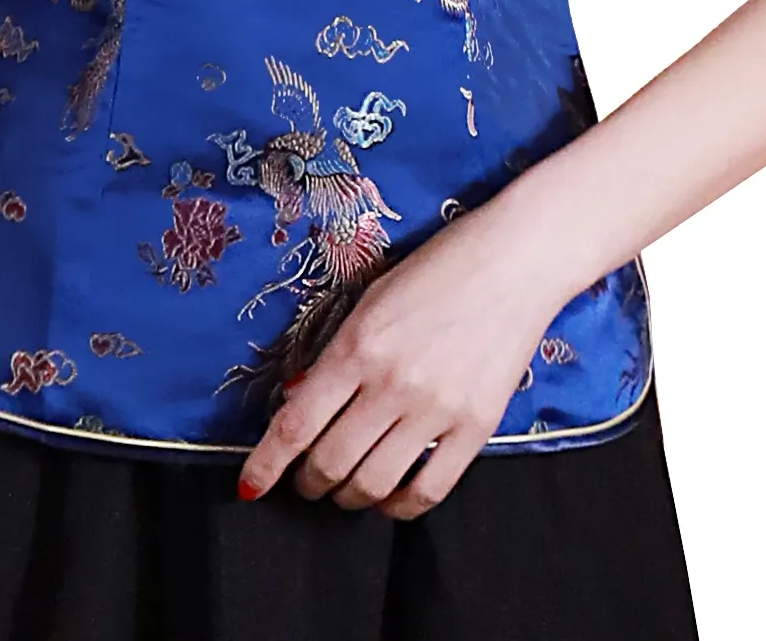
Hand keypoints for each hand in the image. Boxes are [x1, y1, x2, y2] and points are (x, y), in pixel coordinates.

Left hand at [235, 195, 561, 517]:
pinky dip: (400, 506)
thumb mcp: (372, 299)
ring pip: (373, 484)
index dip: (266, 464)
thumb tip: (305, 403)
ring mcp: (437, 409)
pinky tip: (390, 497)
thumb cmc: (439, 267)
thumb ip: (339, 353)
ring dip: (348, 496)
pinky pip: (429, 491)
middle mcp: (392, 383)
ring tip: (345, 488)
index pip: (297, 423)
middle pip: (331, 462)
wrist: (515, 259)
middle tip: (307, 479)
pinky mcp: (477, 428)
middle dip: (308, 482)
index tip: (250, 487)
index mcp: (358, 344)